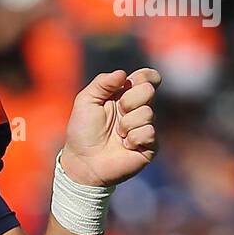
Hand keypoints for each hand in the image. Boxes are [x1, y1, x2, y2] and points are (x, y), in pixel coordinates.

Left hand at [60, 67, 160, 186]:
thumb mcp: (85, 101)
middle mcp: (138, 109)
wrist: (83, 160)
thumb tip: (123, 73)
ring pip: (147, 113)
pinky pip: (149, 132)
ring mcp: (145, 126)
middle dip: (129, 100)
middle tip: (117, 112)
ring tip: (117, 134)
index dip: (145, 76)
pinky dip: (133, 138)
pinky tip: (125, 145)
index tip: (131, 82)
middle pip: (148, 90)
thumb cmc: (83, 131)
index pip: (147, 78)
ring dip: (126, 123)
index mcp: (125, 95)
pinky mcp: (150, 145)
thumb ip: (102, 83)